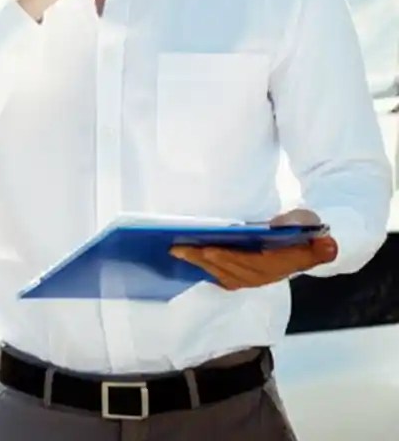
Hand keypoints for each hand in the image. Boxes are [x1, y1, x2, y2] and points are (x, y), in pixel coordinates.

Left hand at [170, 209, 338, 290]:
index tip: (209, 250)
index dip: (229, 259)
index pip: (251, 264)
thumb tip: (326, 243)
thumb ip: (310, 230)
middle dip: (203, 259)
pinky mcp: (244, 277)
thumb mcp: (310, 224)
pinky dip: (204, 268)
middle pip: (230, 270)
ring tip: (177, 250)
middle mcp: (264, 276)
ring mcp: (253, 279)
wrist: (310, 243)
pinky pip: (221, 276)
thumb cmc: (305, 230)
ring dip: (199, 264)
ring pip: (222, 275)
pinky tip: (187, 257)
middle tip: (178, 247)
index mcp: (280, 264)